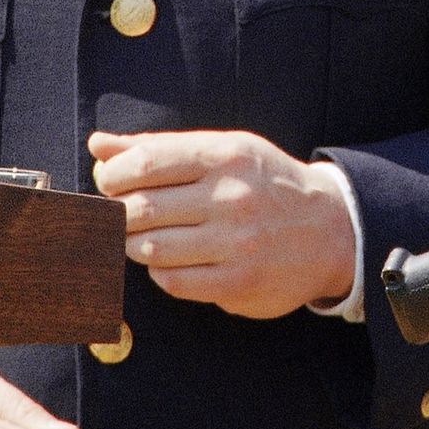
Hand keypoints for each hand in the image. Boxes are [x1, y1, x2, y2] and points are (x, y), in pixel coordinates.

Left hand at [89, 128, 356, 318]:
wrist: (331, 228)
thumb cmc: (264, 182)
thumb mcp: (223, 150)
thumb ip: (159, 147)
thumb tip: (98, 145)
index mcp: (225, 156)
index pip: (145, 163)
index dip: (112, 175)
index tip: (110, 181)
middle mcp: (231, 198)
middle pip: (140, 209)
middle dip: (118, 212)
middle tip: (121, 212)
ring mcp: (235, 243)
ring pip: (150, 248)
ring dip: (135, 244)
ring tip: (144, 236)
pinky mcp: (237, 283)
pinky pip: (173, 281)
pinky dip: (159, 271)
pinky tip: (170, 259)